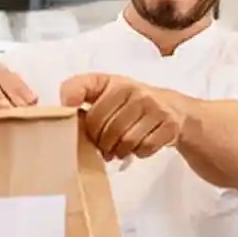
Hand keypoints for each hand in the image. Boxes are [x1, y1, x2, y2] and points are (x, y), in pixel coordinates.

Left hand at [60, 73, 184, 160]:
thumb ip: (78, 89)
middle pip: (109, 132)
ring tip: (119, 148)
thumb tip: (66, 103)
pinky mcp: (169, 125)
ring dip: (120, 151)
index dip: (89, 130)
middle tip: (104, 146)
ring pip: (127, 142)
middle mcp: (137, 92)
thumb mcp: (103, 88)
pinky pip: (145, 148)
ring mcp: (155, 108)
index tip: (89, 132)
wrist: (171, 107)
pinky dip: (139, 152)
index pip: (93, 115)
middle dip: (104, 144)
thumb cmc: (129, 100)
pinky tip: (138, 145)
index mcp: (115, 83)